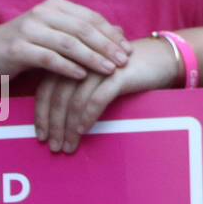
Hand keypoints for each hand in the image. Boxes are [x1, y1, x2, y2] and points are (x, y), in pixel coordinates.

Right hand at [0, 0, 131, 81]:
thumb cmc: (28, 44)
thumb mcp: (56, 33)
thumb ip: (83, 32)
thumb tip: (120, 32)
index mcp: (55, 6)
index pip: (90, 18)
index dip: (111, 33)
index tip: (127, 48)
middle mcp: (42, 13)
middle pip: (83, 29)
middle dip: (106, 46)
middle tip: (123, 60)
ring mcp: (28, 29)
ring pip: (68, 44)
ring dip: (92, 58)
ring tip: (109, 69)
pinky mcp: (17, 49)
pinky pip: (49, 58)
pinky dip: (68, 67)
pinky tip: (82, 76)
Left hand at [34, 36, 181, 153]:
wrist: (162, 58)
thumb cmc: (127, 70)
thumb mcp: (97, 74)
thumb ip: (77, 85)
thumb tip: (55, 117)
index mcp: (73, 59)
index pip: (47, 88)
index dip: (41, 113)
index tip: (40, 135)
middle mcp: (82, 61)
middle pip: (57, 96)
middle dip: (53, 125)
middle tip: (52, 146)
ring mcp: (100, 68)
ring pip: (74, 101)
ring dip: (68, 127)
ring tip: (68, 146)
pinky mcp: (118, 75)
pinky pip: (97, 99)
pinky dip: (87, 117)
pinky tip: (84, 131)